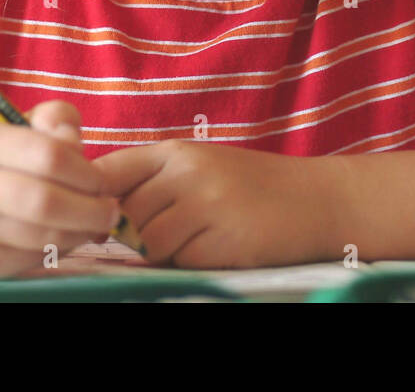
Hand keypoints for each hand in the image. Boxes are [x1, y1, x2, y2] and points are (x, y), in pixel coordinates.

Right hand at [0, 101, 119, 277]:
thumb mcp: (13, 128)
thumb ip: (54, 119)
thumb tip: (74, 140)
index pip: (48, 154)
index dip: (85, 170)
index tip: (101, 179)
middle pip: (46, 202)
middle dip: (91, 209)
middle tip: (110, 210)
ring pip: (44, 236)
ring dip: (81, 232)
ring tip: (94, 225)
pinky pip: (34, 258)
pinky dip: (61, 249)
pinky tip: (67, 237)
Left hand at [93, 139, 334, 268]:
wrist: (318, 199)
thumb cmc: (252, 186)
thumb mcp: (200, 166)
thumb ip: (153, 181)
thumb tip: (100, 212)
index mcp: (176, 151)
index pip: (110, 171)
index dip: (97, 199)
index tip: (103, 218)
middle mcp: (187, 172)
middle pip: (126, 215)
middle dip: (137, 233)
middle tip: (171, 231)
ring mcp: (206, 205)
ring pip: (150, 243)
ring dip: (165, 251)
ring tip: (198, 239)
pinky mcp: (224, 240)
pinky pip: (182, 262)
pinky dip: (193, 263)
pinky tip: (220, 248)